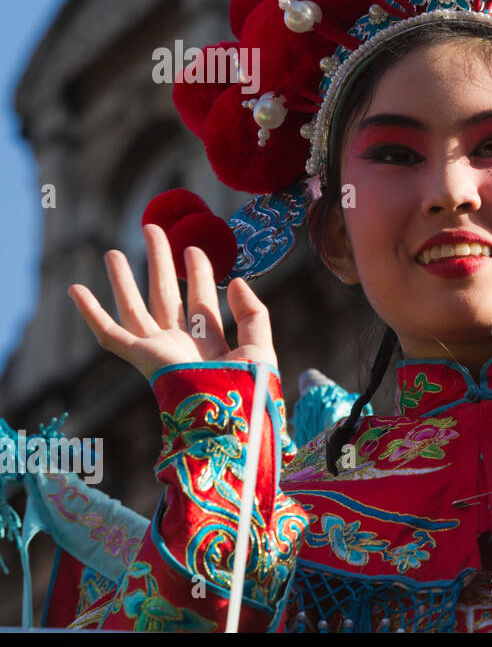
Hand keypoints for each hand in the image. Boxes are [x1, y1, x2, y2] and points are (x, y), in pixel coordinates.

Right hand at [68, 224, 277, 381]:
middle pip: (166, 296)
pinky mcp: (141, 359)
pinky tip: (75, 290)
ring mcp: (158, 351)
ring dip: (123, 279)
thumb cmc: (249, 389)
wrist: (229, 415)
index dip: (198, 273)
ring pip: (135, 307)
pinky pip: (109, 334)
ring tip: (113, 251)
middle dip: (159, 263)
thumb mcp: (260, 346)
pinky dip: (90, 313)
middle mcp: (181, 345)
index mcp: (210, 344)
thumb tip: (235, 282)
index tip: (194, 247)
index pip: (201, 300)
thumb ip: (252, 313)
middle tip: (152, 230)